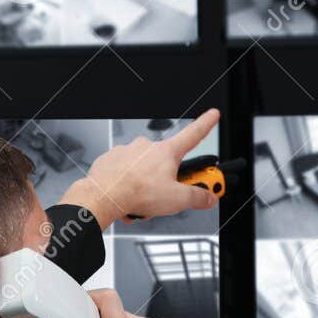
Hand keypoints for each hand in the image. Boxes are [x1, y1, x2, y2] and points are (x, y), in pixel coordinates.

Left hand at [58, 110, 221, 228]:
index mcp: (166, 152)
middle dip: (168, 181)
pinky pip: (125, 174)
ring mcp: (128, 152)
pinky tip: (127, 198)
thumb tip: (208, 197)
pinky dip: (127, 186)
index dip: (206, 124)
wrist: (104, 195)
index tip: (213, 115)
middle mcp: (147, 147)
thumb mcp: (177, 200)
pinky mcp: (112, 160)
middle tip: (166, 198)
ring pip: (144, 172)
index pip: (193, 134)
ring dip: (145, 187)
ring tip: (141, 202)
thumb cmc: (136, 193)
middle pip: (166, 164)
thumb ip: (198, 197)